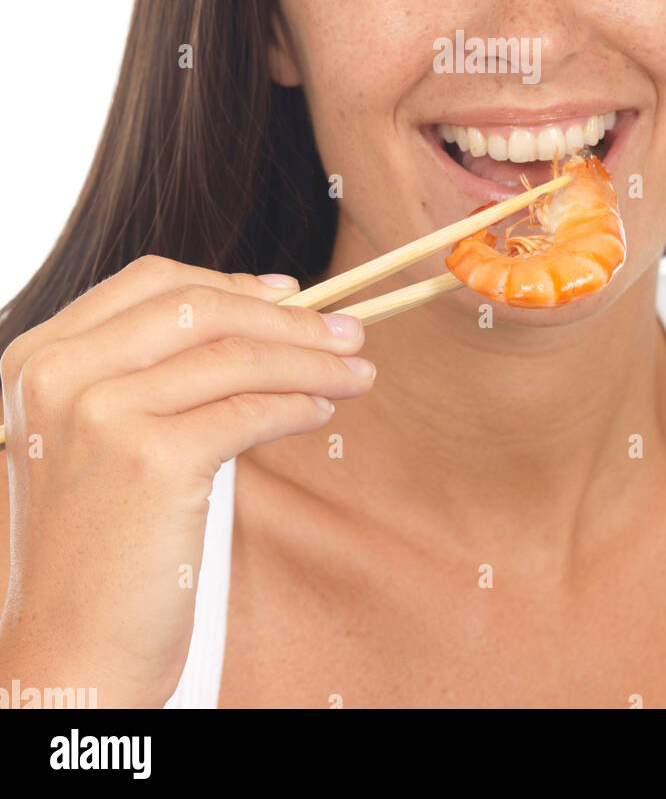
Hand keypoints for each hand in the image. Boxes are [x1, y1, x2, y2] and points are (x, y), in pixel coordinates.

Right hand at [0, 257, 374, 706]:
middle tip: (349, 331)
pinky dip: (298, 404)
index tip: (292, 293)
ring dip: (312, 360)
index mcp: (37, 357)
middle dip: (287, 317)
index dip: (230, 282)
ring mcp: (101, 412)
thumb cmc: (99, 544)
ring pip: (235, 356)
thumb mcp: (98, 435)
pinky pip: (249, 410)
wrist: (70, 652)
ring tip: (357, 372)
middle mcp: (58, 373)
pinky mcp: (151, 458)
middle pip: (199, 307)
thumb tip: (264, 304)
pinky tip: (322, 412)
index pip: (149, 283)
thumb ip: (150, 368)